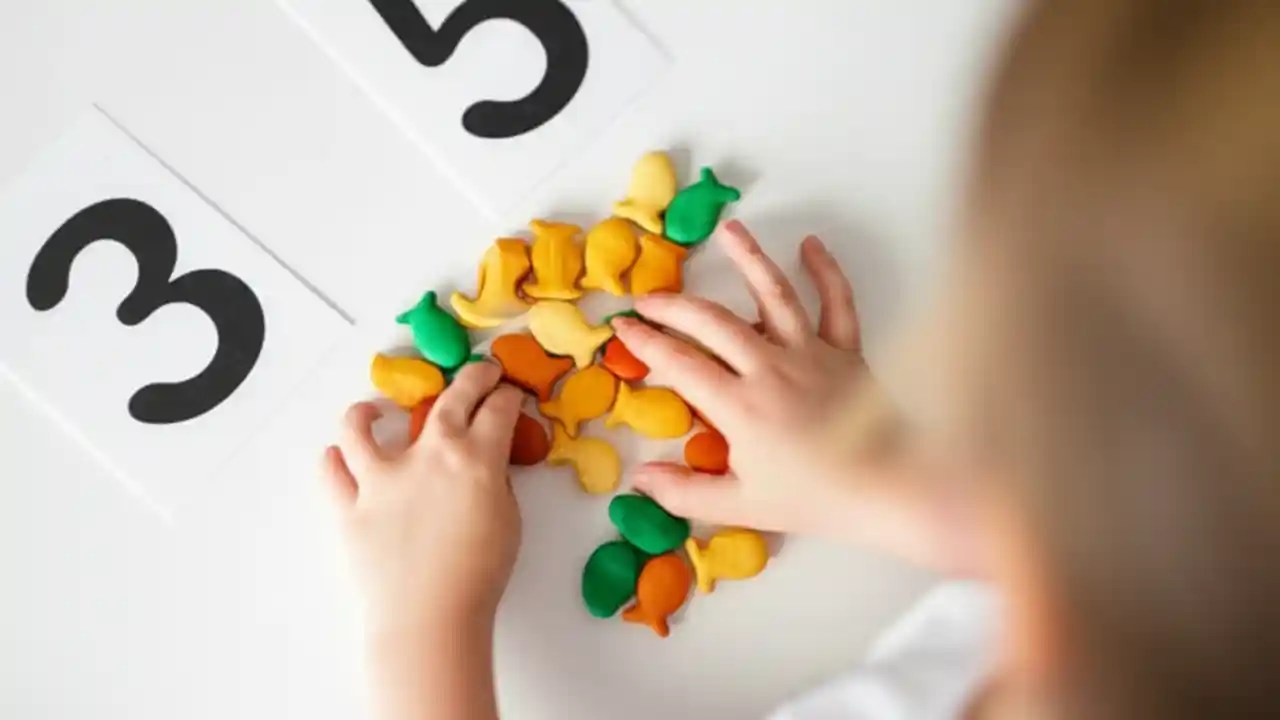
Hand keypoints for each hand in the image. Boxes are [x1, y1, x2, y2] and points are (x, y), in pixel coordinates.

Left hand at [321, 361, 524, 635]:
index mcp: (474, 459)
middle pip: (449, 400)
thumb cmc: (478, 576)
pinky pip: (332, 474)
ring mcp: (381, 479)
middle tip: (479, 374)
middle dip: (470, 379)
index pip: (497, 410)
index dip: (508, 397)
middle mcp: (426, 456)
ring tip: (372, 410)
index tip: (511, 394)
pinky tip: (337, 456)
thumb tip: (487, 466)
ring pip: (360, 429)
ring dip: (366, 412)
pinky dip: (332, 461)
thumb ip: (497, 483)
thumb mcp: (509, 522)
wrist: (429, 618)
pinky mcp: (349, 507)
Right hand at [613, 220, 867, 537]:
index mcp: (740, 406)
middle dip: (673, 305)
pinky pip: (836, 303)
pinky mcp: (846, 351)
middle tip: (647, 299)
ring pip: (773, 294)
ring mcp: (810, 353)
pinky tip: (811, 246)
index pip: (680, 363)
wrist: (890, 487)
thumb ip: (685, 493)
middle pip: (713, 321)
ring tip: (729, 231)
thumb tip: (638, 478)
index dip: (645, 344)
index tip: (622, 328)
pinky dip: (826, 272)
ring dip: (748, 258)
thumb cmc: (816, 499)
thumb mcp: (742, 506)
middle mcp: (770, 368)